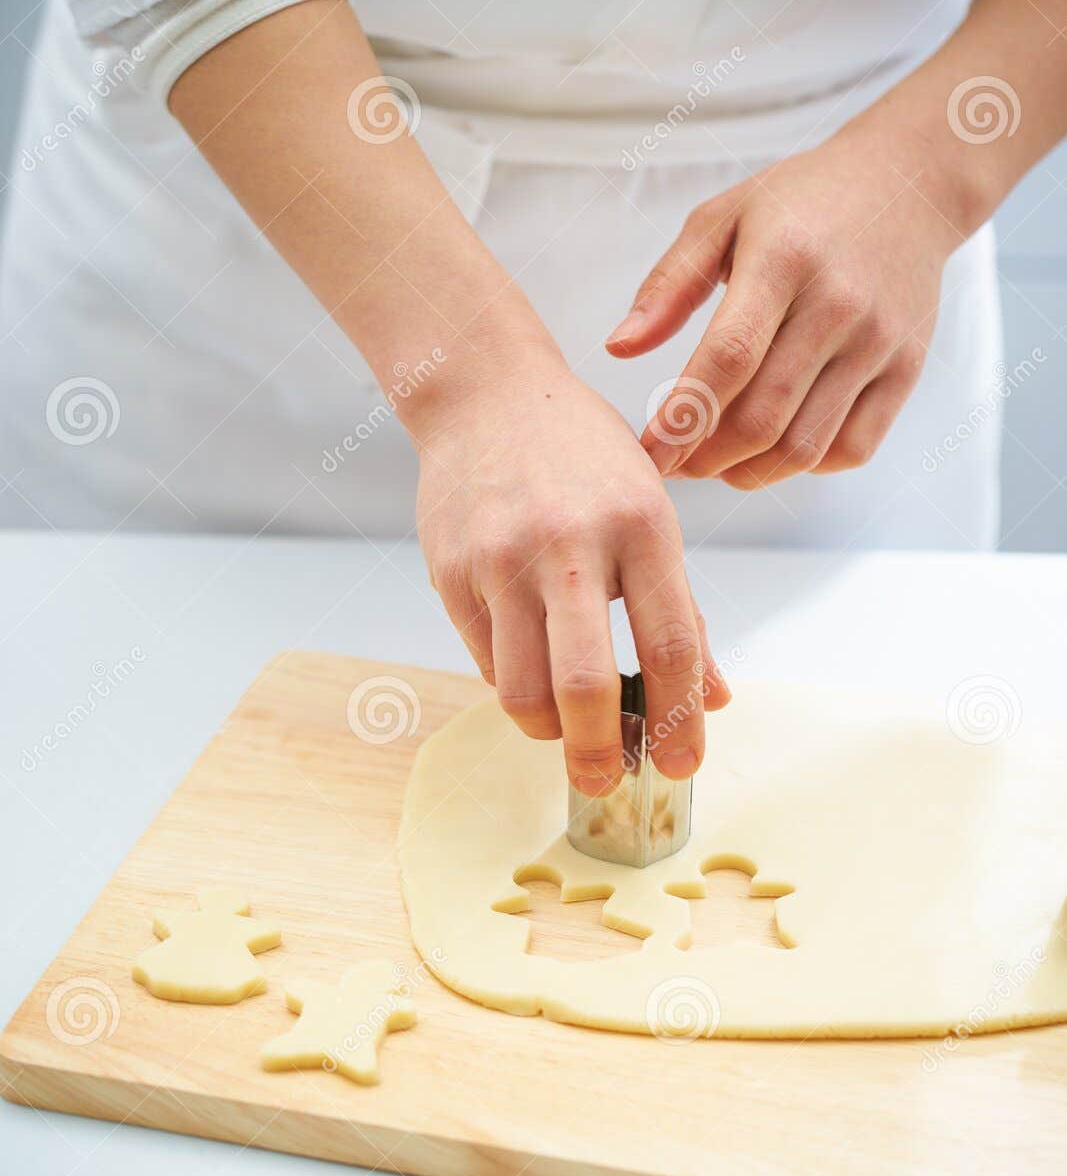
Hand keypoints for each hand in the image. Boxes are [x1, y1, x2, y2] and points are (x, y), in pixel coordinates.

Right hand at [415, 356, 729, 793]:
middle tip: (609, 781)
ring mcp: (503, 561)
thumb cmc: (582, 457)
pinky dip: (514, 687)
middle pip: (585, 685)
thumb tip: (710, 699)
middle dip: (601, 753)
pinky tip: (531, 674)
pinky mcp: (453, 574)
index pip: (669, 644)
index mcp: (640, 525)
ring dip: (549, 733)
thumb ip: (681, 608)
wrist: (486, 394)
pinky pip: (486, 663)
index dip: (680, 719)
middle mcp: (570, 544)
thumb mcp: (650, 510)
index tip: (683, 766)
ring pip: (522, 691)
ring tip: (566, 733)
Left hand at [606, 124, 962, 486]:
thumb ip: (668, 284)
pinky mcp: (907, 369)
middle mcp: (838, 304)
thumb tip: (619, 347)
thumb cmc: (801, 203)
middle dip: (706, 458)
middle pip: (763, 416)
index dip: (683, 418)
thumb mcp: (722, 218)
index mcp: (784, 258)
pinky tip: (775, 447)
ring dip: (749, 472)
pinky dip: (804, 466)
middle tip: (677, 461)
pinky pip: (852, 448)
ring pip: (804, 446)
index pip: (728, 358)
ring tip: (717, 460)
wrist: (906, 185)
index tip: (650, 453)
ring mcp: (879, 341)